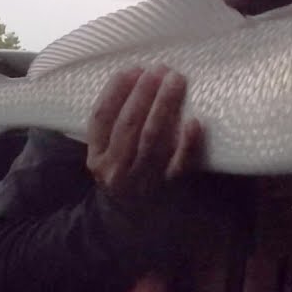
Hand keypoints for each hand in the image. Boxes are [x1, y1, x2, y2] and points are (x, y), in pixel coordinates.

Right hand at [86, 65, 204, 210]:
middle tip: (159, 69)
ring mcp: (142, 180)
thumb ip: (111, 127)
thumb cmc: (125, 175)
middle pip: (128, 125)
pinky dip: (188, 143)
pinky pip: (180, 164)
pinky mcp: (170, 188)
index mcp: (96, 158)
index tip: (131, 69)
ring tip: (175, 82)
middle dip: (144, 93)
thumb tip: (133, 79)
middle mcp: (116, 169)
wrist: (137, 222)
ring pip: (153, 139)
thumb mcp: (106, 156)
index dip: (115, 91)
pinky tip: (195, 122)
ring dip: (164, 106)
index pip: (101, 118)